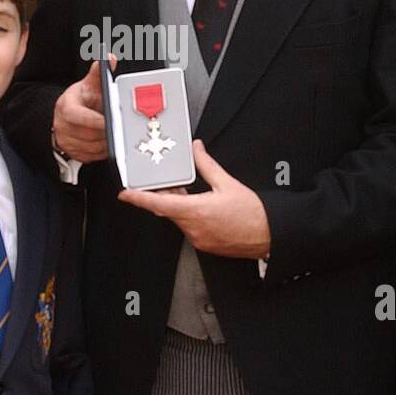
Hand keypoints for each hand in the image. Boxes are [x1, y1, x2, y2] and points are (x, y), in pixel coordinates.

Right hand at [52, 59, 108, 163]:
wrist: (65, 117)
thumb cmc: (80, 100)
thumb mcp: (87, 85)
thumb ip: (99, 73)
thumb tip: (110, 59)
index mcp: (65, 107)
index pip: (77, 116)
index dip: (94, 120)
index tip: (110, 121)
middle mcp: (63, 126)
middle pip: (87, 134)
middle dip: (106, 132)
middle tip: (119, 128)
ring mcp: (67, 142)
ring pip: (92, 147)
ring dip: (107, 142)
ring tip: (115, 133)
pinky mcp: (74, 154)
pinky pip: (93, 157)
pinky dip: (104, 151)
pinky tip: (109, 142)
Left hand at [117, 140, 269, 257]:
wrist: (270, 234)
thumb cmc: (253, 214)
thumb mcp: (227, 183)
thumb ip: (207, 165)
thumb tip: (197, 150)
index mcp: (196, 211)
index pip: (159, 204)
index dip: (139, 198)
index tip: (126, 194)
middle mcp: (194, 228)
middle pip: (167, 210)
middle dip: (163, 196)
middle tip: (161, 182)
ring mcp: (198, 238)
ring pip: (178, 219)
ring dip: (177, 205)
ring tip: (185, 191)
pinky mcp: (204, 244)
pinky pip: (188, 227)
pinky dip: (187, 215)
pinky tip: (197, 205)